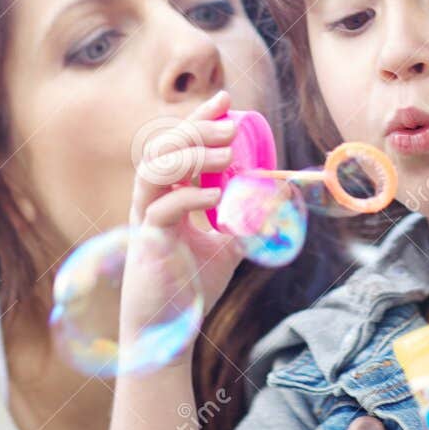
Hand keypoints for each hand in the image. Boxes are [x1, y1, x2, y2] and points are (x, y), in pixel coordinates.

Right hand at [125, 90, 245, 323]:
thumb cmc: (191, 288)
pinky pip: (160, 209)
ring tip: (227, 157)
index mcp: (167, 196)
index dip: (198, 120)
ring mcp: (145, 221)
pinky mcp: (147, 244)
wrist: (168, 331)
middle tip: (229, 128)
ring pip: (153, 170)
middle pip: (162, 148)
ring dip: (191, 156)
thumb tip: (283, 194)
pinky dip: (189, 196)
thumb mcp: (230, 247)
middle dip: (196, 130)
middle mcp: (151, 202)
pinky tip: (217, 194)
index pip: (178, 146)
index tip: (224, 99)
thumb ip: (250, 220)